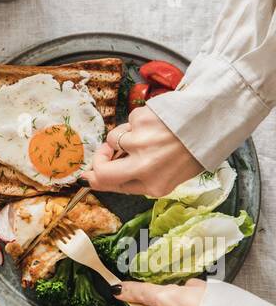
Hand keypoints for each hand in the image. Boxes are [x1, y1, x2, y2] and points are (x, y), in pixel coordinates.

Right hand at [87, 106, 201, 195]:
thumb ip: (136, 178)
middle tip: (105, 153)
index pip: (110, 186)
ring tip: (150, 133)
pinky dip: (139, 122)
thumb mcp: (170, 175)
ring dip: (125, 135)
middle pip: (101, 171)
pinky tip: (157, 123)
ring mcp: (141, 143)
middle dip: (98, 161)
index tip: (91, 172)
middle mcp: (145, 167)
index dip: (97, 178)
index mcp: (154, 186)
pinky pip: (129, 122)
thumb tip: (96, 176)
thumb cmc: (192, 150)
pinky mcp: (140, 120)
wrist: (213, 122)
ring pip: (113, 140)